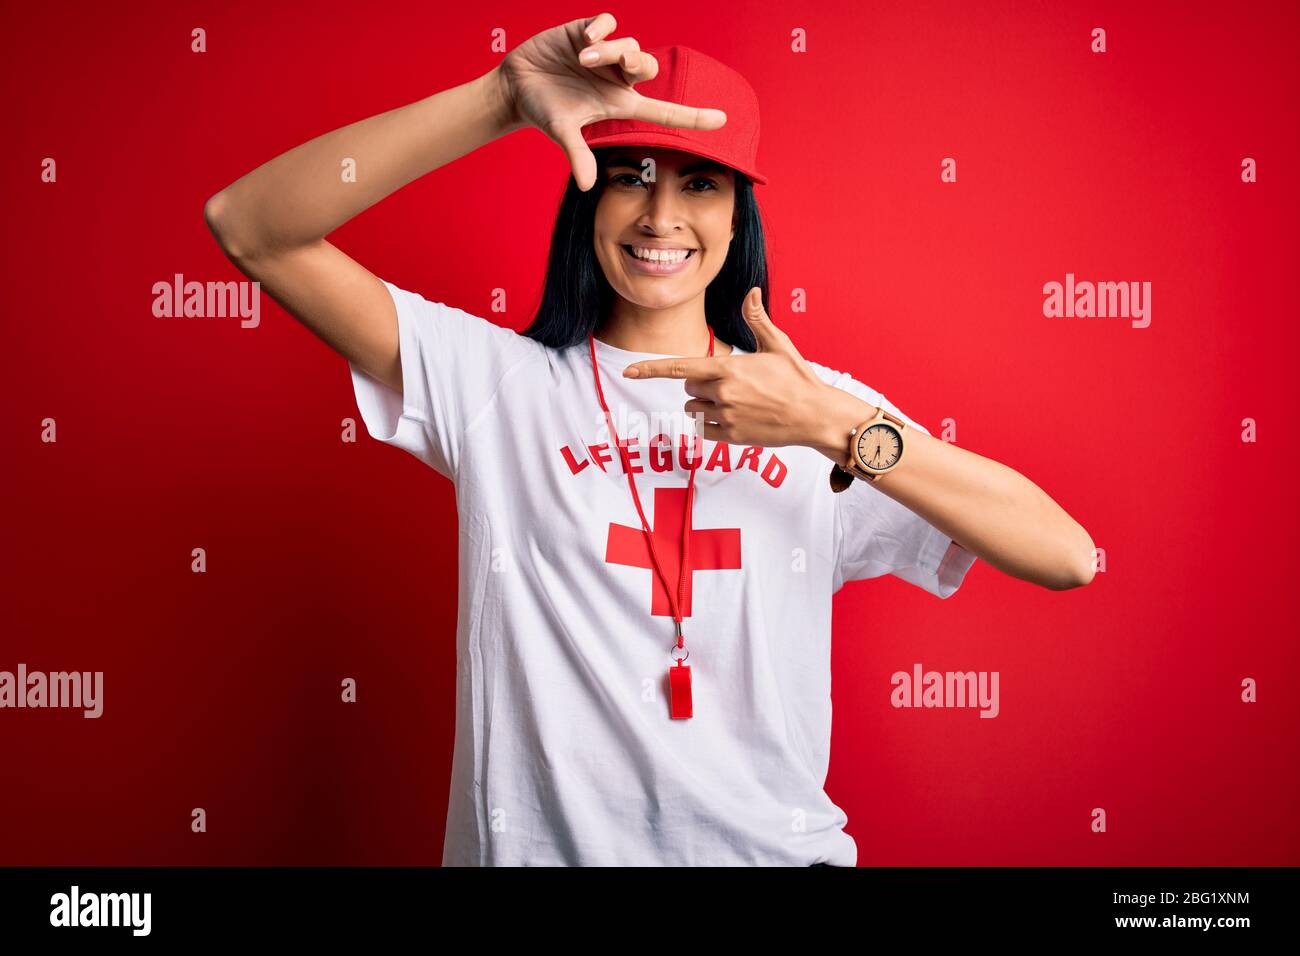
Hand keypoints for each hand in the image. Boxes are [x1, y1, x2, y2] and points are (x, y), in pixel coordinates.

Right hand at [496, 12, 727, 190]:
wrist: (516, 86)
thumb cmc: (543, 110)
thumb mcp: (561, 131)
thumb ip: (577, 154)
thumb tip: (586, 185)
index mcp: (619, 104)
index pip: (664, 112)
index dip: (693, 116)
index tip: (723, 119)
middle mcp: (617, 78)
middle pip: (648, 67)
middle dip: (641, 63)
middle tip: (626, 65)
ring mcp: (604, 54)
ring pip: (629, 44)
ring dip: (612, 50)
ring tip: (584, 58)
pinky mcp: (587, 31)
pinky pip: (608, 22)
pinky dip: (602, 28)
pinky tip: (587, 39)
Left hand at [622, 288, 873, 458]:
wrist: (815, 415)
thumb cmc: (797, 378)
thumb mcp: (778, 345)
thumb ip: (757, 319)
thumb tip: (752, 292)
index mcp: (728, 368)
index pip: (679, 368)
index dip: (650, 369)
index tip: (628, 371)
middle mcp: (723, 393)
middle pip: (688, 388)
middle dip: (702, 385)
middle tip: (732, 384)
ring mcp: (726, 417)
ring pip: (693, 410)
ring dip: (704, 405)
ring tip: (734, 402)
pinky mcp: (732, 438)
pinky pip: (704, 430)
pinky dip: (712, 425)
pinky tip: (735, 418)